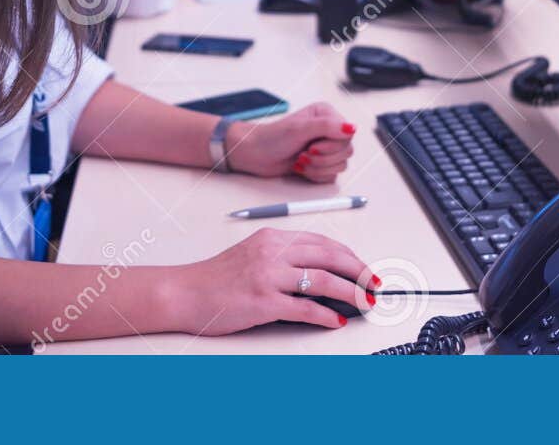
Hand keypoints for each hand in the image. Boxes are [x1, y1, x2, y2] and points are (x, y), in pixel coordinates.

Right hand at [162, 229, 376, 333]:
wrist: (184, 292)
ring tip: (365, 302)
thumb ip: (283, 258)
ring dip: (351, 292)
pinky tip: (335, 320)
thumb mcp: (252, 254)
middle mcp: (273, 252)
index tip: (363, 268)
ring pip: (323, 280)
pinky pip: (304, 307)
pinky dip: (325, 315)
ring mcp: (268, 276)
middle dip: (358, 272)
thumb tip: (320, 273)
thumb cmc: (216, 277)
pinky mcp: (263, 301)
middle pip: (329, 257)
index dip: (349, 256)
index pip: (322, 242)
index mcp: (273, 237)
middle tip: (375, 285)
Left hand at [225, 102, 354, 181]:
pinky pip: (332, 176)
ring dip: (318, 168)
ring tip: (300, 161)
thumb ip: (327, 126)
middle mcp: (329, 130)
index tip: (311, 146)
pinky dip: (316, 175)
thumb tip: (351, 128)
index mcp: (327, 115)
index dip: (332, 145)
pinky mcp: (321, 164)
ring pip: (341, 165)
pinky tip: (301, 168)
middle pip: (346, 151)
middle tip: (304, 154)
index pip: (347, 134)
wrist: (256, 155)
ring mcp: (325, 148)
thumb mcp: (300, 128)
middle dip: (323, 158)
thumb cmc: (273, 138)